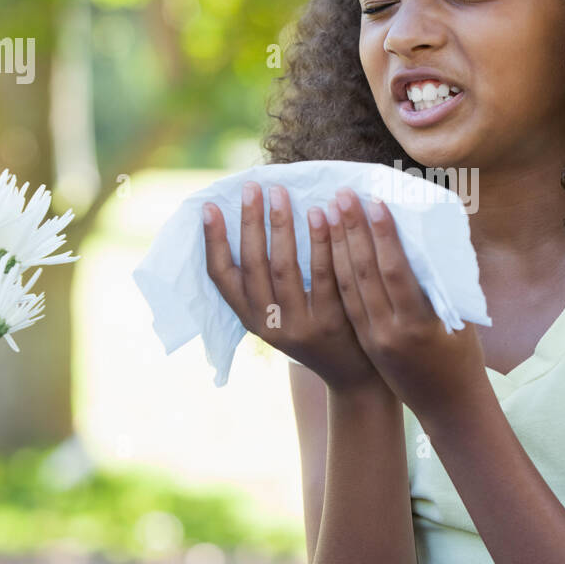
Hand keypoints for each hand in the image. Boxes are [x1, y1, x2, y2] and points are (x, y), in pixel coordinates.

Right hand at [202, 182, 382, 393]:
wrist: (354, 376)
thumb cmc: (317, 331)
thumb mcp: (282, 315)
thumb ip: (269, 284)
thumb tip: (256, 222)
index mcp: (251, 319)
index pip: (222, 278)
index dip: (213, 242)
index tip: (211, 207)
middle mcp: (269, 324)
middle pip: (254, 265)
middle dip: (250, 222)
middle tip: (252, 186)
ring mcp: (300, 325)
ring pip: (284, 267)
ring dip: (280, 225)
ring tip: (280, 192)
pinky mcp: (332, 322)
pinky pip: (324, 274)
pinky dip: (320, 241)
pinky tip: (321, 213)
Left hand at [324, 187, 488, 422]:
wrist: (447, 405)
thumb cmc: (463, 355)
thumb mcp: (460, 318)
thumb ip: (443, 282)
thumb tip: (431, 235)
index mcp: (419, 325)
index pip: (395, 272)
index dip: (384, 236)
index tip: (375, 202)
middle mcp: (389, 332)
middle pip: (363, 273)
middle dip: (352, 231)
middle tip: (342, 194)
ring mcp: (371, 337)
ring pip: (346, 285)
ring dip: (334, 246)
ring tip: (325, 211)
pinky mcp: (363, 339)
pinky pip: (344, 299)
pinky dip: (334, 269)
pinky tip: (327, 244)